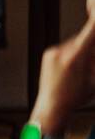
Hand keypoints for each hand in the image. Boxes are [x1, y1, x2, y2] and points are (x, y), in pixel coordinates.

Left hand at [31, 16, 94, 133]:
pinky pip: (65, 48)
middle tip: (91, 62)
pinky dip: (73, 53)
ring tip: (81, 69)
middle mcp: (61, 52)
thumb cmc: (75, 97)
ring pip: (75, 43)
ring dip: (82, 51)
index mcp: (75, 57)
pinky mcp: (48, 54)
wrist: (52, 105)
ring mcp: (53, 52)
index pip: (90, 32)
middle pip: (84, 39)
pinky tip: (72, 67)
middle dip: (93, 46)